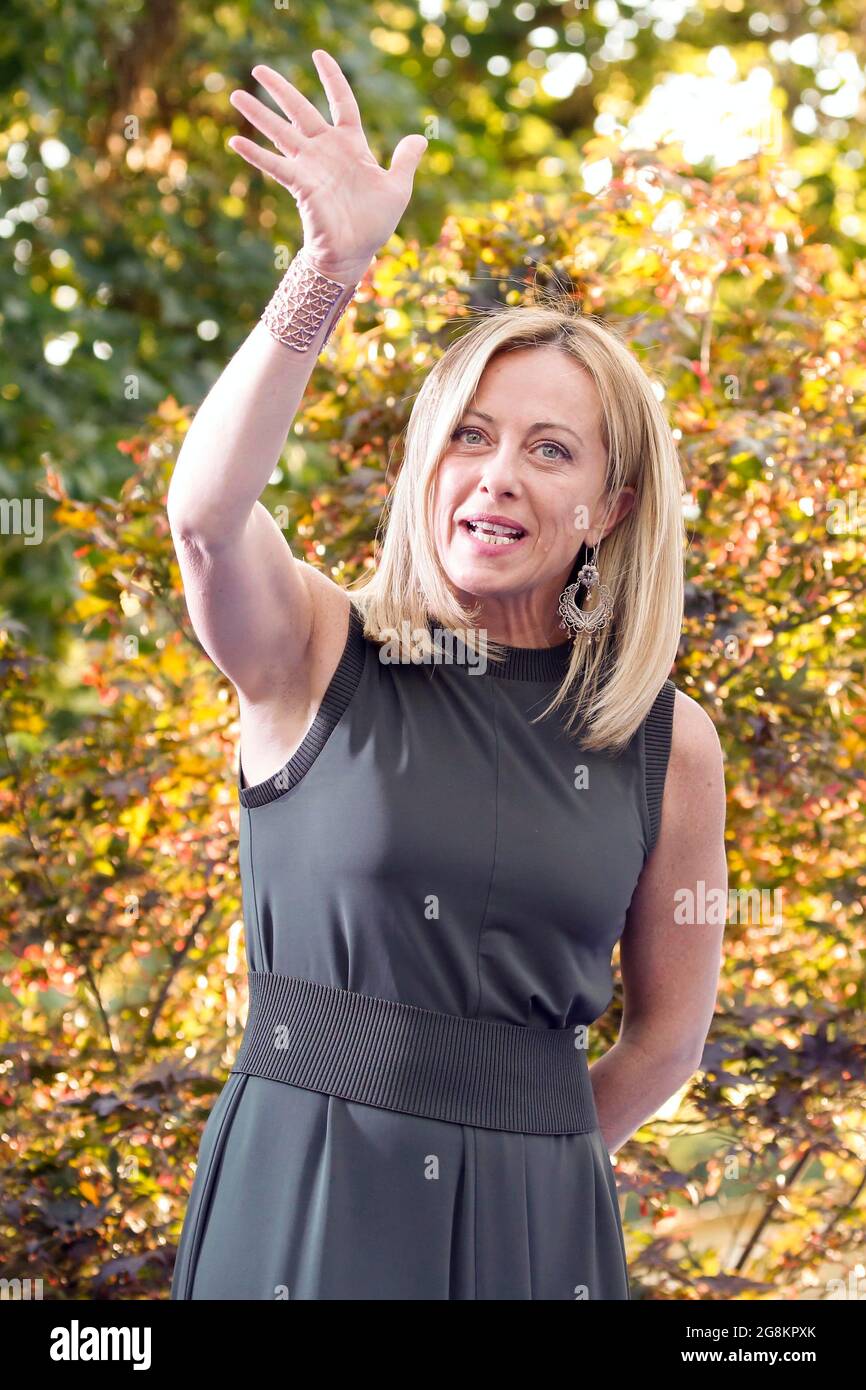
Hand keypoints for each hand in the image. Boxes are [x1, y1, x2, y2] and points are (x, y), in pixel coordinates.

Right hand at [228, 50, 427, 281]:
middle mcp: (326, 150)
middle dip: (280, 89)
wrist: (355, 253)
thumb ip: (405, 160)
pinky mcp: (300, 185)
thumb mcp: (397, 188)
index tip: (318, 54)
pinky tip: (237, 140)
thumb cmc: (374, 223)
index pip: (342, 102)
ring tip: (236, 93)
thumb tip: (420, 137)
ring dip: (259, 113)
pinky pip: (275, 165)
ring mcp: (310, 166)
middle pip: (301, 110)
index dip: (332, 78)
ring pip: (281, 132)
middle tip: (257, 68)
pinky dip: (256, 154)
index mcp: (351, 144)